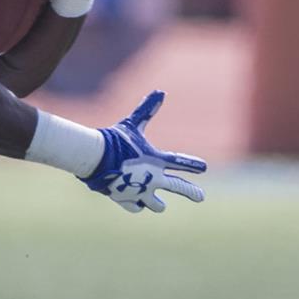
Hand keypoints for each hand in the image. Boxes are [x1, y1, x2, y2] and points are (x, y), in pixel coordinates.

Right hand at [85, 91, 206, 212]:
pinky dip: (136, 204)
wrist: (95, 157)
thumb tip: (161, 91)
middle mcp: (153, 178)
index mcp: (157, 159)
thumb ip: (147, 110)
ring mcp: (140, 190)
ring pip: (156, 204)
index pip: (180, 162)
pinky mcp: (125, 199)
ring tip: (159, 205)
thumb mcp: (132, 124)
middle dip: (191, 192)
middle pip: (178, 187)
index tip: (204, 168)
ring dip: (158, 203)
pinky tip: (137, 204)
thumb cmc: (114, 139)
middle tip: (200, 197)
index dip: (192, 164)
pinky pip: (136, 207)